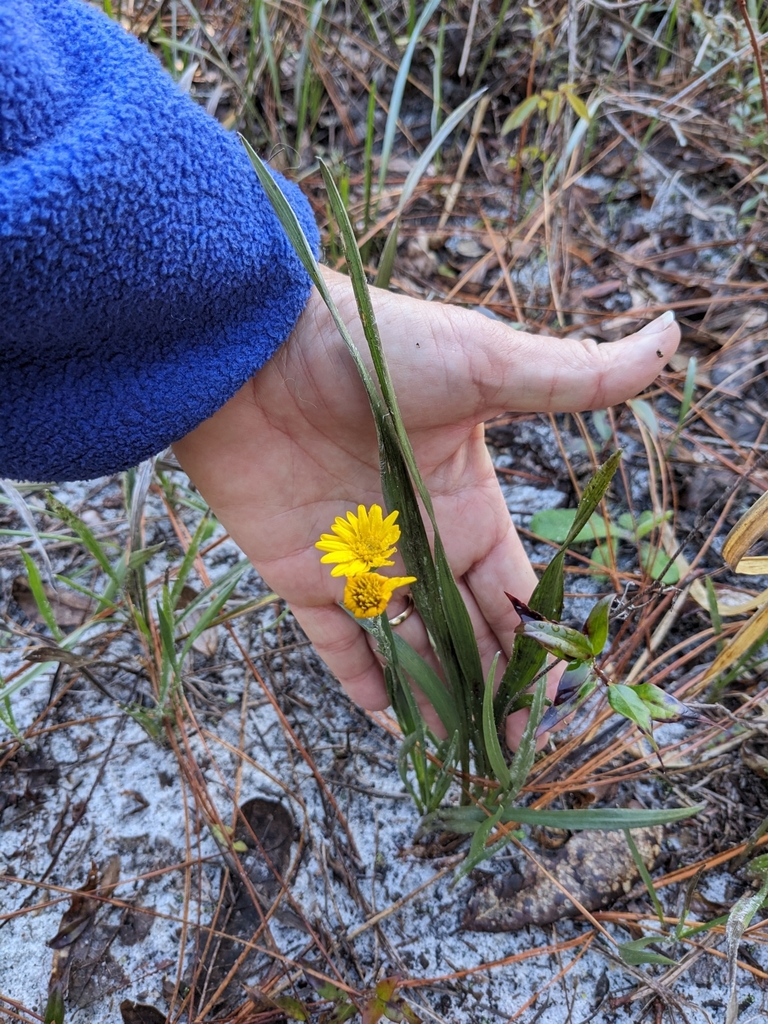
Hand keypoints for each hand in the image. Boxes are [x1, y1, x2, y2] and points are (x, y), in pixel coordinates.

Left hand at [174, 268, 678, 745]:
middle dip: (492, 685)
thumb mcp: (483, 363)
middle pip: (465, 627)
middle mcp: (417, 538)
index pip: (511, 588)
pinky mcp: (298, 574)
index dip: (534, 642)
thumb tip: (671, 335)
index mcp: (467, 503)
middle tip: (511, 748)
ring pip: (406, 645)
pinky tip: (388, 718)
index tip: (552, 696)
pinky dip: (359, 678)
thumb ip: (571, 378)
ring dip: (434, 695)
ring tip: (460, 754)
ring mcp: (357, 561)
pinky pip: (333, 641)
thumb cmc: (373, 349)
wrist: (256, 349)